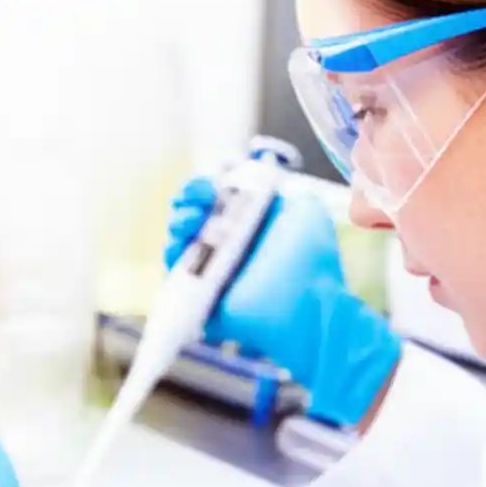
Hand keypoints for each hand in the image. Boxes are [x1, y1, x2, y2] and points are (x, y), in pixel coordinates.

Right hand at [165, 177, 401, 424]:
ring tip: (191, 223)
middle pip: (191, 215)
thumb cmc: (313, 261)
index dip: (205, 187)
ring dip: (178, 224)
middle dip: (187, 201)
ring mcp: (214, 272)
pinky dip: (171, 257)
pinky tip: (183, 245)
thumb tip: (267, 181)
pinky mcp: (201, 297)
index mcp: (250, 224)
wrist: (310, 305)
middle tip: (200, 202)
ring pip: (179, 242)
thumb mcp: (307, 212)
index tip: (213, 183)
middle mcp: (230, 246)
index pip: (216, 198)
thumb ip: (286, 192)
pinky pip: (174, 276)